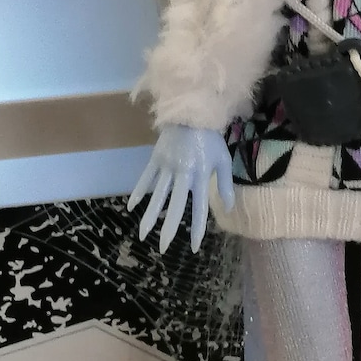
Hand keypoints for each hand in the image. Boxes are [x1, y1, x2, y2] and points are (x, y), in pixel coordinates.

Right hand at [127, 125, 234, 253]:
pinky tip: (131, 206)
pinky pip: (146, 178)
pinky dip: (138, 191)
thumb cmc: (210, 139)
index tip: (195, 247)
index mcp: (201, 175)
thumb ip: (225, 184)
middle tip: (163, 248)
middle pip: (175, 205)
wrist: (192, 112)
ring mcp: (167, 166)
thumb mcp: (223, 160)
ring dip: (150, 215)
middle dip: (169, 228)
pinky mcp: (156, 158)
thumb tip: (228, 208)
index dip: (198, 228)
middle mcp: (183, 174)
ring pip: (157, 195)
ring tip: (142, 234)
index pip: (199, 208)